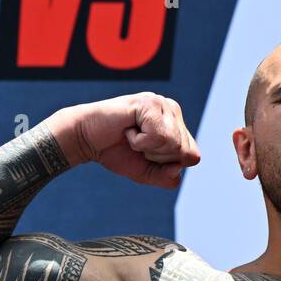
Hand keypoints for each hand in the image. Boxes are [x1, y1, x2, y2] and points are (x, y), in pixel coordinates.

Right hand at [72, 93, 200, 188]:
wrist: (87, 140)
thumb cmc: (116, 152)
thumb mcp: (146, 172)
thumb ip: (166, 177)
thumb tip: (178, 169)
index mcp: (177, 125)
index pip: (192, 156)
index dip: (168, 164)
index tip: (147, 153)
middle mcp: (172, 110)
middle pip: (184, 151)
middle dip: (158, 157)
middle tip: (137, 144)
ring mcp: (162, 104)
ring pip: (173, 143)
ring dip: (148, 148)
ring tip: (132, 135)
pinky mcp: (149, 103)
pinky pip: (158, 137)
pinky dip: (139, 141)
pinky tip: (128, 130)